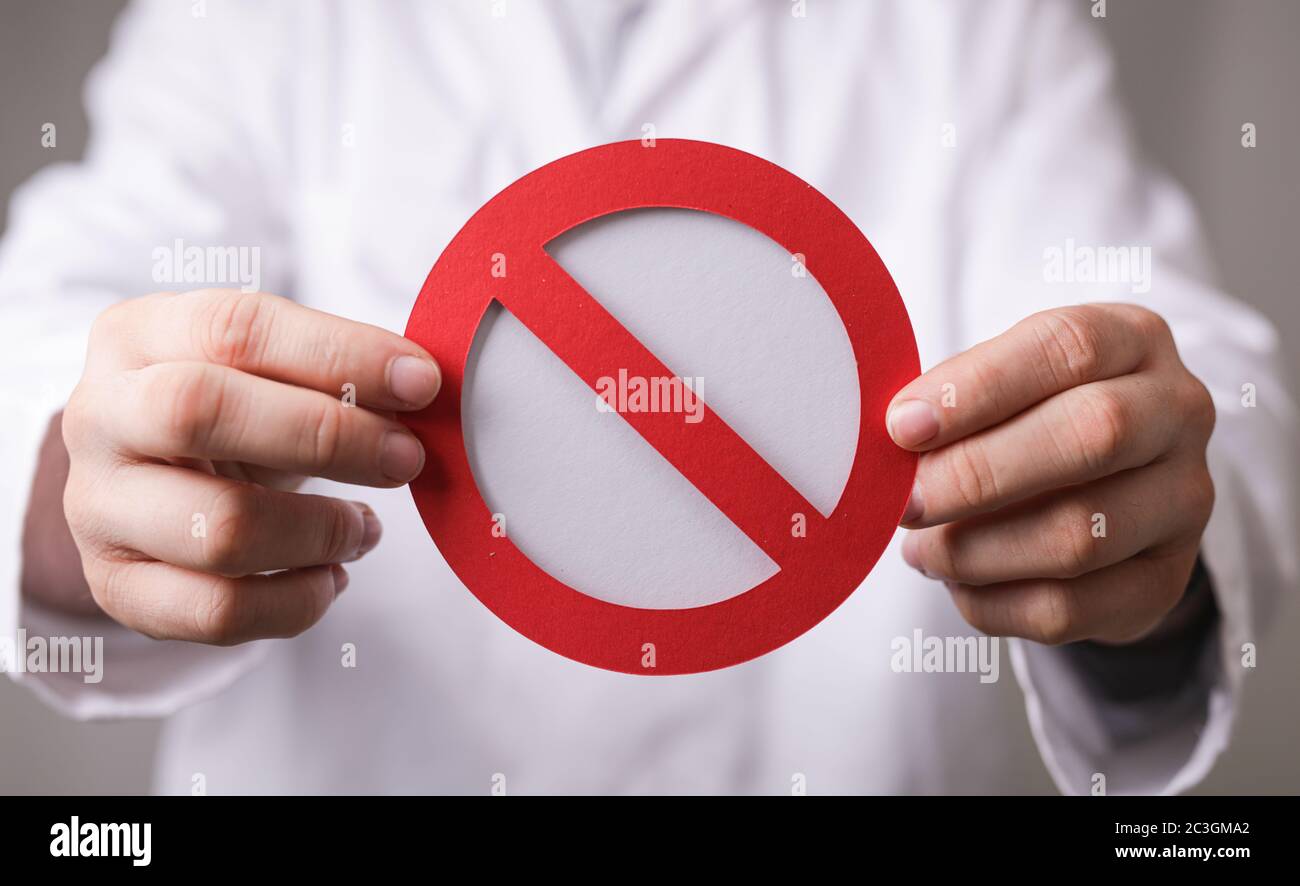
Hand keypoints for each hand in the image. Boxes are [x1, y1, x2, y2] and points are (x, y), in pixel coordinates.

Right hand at [60, 289, 440, 644]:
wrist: (156, 483)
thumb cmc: (234, 415)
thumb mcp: (268, 373)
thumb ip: (332, 370)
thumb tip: (421, 384)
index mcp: (138, 334)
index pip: (236, 329)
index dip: (339, 355)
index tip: (420, 382)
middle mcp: (100, 415)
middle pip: (200, 411)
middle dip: (326, 437)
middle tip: (405, 457)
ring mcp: (97, 507)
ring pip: (219, 527)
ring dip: (322, 532)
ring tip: (366, 528)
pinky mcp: (118, 587)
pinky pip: (219, 611)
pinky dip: (298, 601)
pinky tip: (330, 576)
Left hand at [886, 304, 1215, 644]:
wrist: (1106, 491)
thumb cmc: (1033, 418)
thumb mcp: (1003, 381)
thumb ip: (957, 398)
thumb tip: (898, 435)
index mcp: (1133, 341)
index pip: (1068, 347)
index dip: (979, 388)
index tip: (904, 427)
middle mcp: (1177, 413)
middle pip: (1093, 435)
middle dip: (977, 474)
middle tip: (906, 503)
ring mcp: (1183, 500)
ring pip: (1080, 536)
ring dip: (976, 551)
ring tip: (923, 550)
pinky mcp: (1164, 582)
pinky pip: (1070, 609)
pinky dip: (993, 602)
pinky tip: (959, 584)